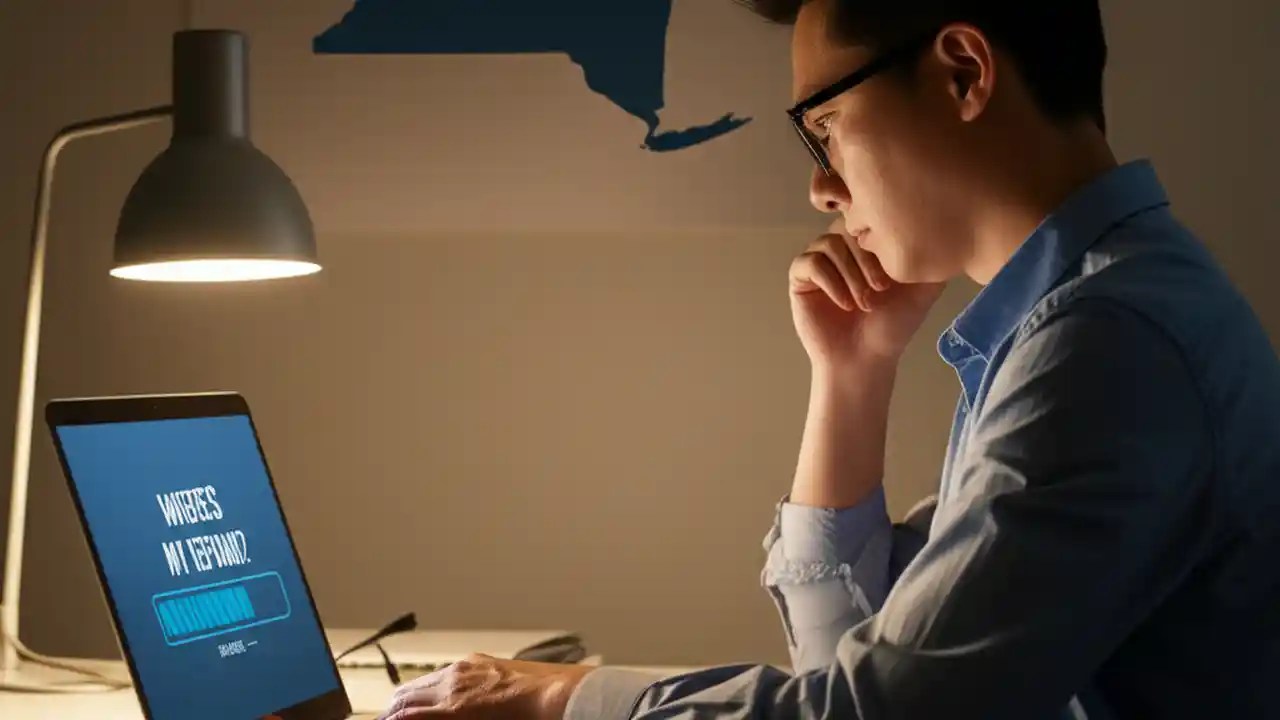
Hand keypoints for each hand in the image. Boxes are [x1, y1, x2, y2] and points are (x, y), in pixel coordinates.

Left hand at [377, 654, 594, 719]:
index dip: (414, 698)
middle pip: (411, 690)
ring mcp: (452, 691)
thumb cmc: (545, 693)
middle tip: (388, 718)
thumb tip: (493, 702)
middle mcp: (457, 674)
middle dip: (396, 707)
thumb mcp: (513, 685)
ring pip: (405, 701)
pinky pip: (411, 715)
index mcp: (472, 667)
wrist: (554, 695)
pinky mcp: (451, 711)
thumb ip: (492, 691)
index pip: (431, 682)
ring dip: (394, 713)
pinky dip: (398, 719)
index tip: (405, 710)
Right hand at [790, 219, 945, 367]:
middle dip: (867, 257)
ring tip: (864, 301)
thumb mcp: (922, 289)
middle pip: (847, 226)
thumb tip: (946, 231)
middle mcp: (842, 248)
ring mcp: (819, 261)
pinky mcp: (800, 278)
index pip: (870, 217)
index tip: (896, 273)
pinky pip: (810, 263)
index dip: (882, 239)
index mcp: (868, 245)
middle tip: (881, 288)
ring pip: (828, 243)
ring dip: (850, 273)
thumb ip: (932, 260)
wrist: (864, 359)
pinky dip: (830, 282)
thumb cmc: (892, 326)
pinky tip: (845, 304)